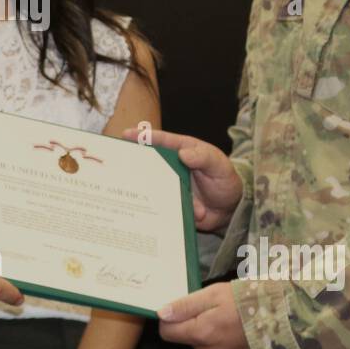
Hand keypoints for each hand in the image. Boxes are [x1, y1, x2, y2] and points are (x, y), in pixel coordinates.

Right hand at [122, 127, 241, 230]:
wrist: (230, 210)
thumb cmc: (225, 180)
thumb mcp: (219, 166)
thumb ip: (204, 157)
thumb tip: (184, 153)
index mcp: (183, 150)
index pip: (162, 141)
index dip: (144, 137)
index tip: (127, 134)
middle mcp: (172, 167)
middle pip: (149, 163)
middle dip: (134, 163)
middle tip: (119, 164)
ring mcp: (170, 186)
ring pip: (151, 186)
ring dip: (145, 190)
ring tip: (136, 191)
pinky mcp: (170, 204)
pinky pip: (160, 206)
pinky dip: (157, 210)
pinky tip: (152, 214)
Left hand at [157, 281, 253, 348]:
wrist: (285, 318)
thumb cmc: (249, 300)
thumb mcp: (214, 294)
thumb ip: (185, 306)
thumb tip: (161, 314)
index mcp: (202, 333)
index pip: (167, 333)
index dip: (169, 320)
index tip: (181, 309)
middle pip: (187, 338)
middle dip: (195, 324)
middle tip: (215, 309)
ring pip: (203, 346)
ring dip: (210, 334)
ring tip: (230, 319)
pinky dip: (223, 343)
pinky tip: (237, 332)